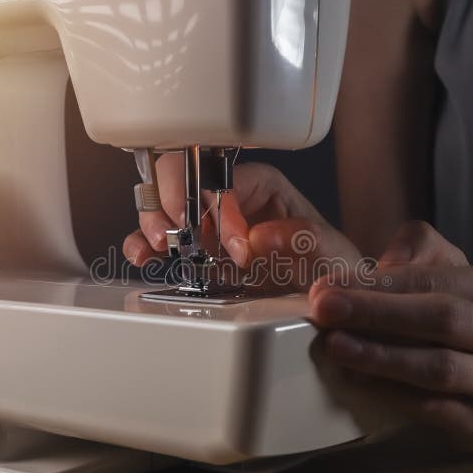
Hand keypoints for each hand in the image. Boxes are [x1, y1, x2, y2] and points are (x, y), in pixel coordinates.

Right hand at [123, 154, 360, 288]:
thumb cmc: (327, 265)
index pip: (224, 179)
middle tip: (179, 236)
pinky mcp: (193, 248)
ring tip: (161, 245)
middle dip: (173, 203)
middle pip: (181, 176)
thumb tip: (257, 237)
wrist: (322, 295)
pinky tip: (145, 255)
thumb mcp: (328, 251)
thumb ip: (301, 239)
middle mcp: (226, 196)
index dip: (223, 211)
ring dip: (153, 222)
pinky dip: (144, 243)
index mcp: (259, 183)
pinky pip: (156, 236)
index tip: (239, 250)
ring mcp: (205, 221)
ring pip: (161, 203)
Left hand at [310, 221, 472, 449]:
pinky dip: (391, 394)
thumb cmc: (461, 321)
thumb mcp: (448, 273)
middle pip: (441, 318)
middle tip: (324, 310)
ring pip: (438, 368)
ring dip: (380, 357)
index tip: (328, 285)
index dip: (378, 283)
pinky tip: (356, 380)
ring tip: (335, 346)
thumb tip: (386, 262)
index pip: (433, 279)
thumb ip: (419, 250)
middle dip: (376, 313)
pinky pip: (432, 409)